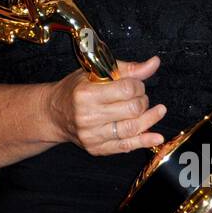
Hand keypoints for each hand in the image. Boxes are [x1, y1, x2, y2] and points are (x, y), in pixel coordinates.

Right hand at [45, 54, 166, 155]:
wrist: (53, 114)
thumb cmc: (74, 90)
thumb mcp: (95, 73)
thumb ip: (126, 69)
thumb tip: (154, 63)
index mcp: (86, 94)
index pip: (126, 89)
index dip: (138, 85)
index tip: (136, 85)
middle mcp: (88, 116)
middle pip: (132, 110)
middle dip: (143, 101)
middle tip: (141, 97)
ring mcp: (92, 135)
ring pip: (132, 129)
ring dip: (150, 119)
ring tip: (158, 111)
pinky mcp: (96, 148)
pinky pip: (126, 146)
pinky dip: (144, 141)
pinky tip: (156, 136)